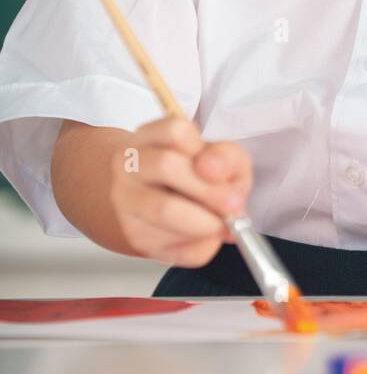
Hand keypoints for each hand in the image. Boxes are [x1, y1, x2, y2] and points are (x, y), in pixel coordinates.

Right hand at [108, 117, 252, 265]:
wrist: (161, 202)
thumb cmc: (195, 174)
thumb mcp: (221, 157)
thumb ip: (226, 157)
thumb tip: (215, 171)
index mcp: (150, 137)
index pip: (176, 131)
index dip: (205, 151)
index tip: (222, 170)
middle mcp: (128, 166)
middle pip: (166, 166)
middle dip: (209, 189)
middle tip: (234, 204)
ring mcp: (126, 202)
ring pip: (163, 208)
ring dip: (205, 220)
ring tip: (222, 223)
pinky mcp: (136, 237)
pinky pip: (172, 242)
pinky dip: (200, 242)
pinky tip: (205, 235)